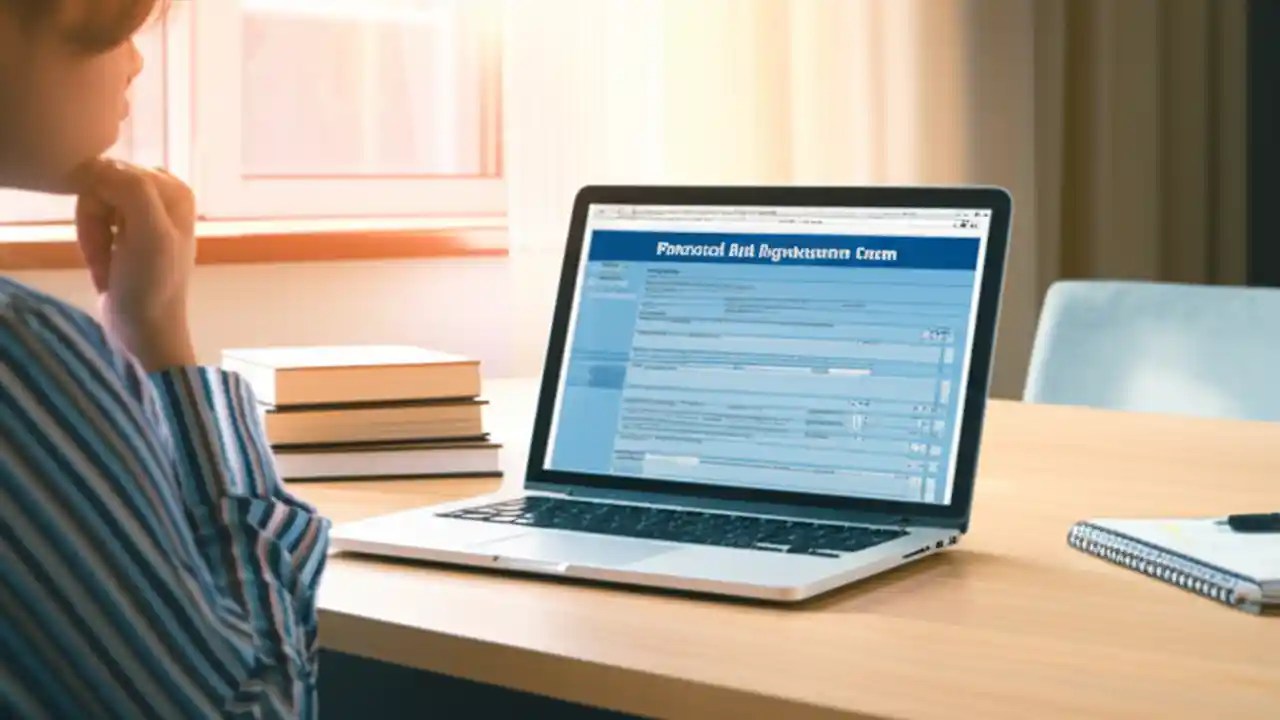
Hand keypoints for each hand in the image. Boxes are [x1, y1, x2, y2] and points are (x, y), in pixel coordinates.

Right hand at [74, 159, 198, 371]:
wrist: (146, 330)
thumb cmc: (152, 284)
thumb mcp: (150, 233)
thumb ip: (133, 190)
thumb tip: (104, 164)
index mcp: (174, 188)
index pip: (113, 172)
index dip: (104, 204)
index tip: (119, 236)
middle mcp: (161, 194)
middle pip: (99, 186)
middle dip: (95, 221)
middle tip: (111, 254)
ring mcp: (141, 214)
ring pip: (90, 205)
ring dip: (91, 237)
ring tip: (109, 264)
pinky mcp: (123, 232)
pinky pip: (89, 223)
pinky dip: (91, 246)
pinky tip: (106, 268)